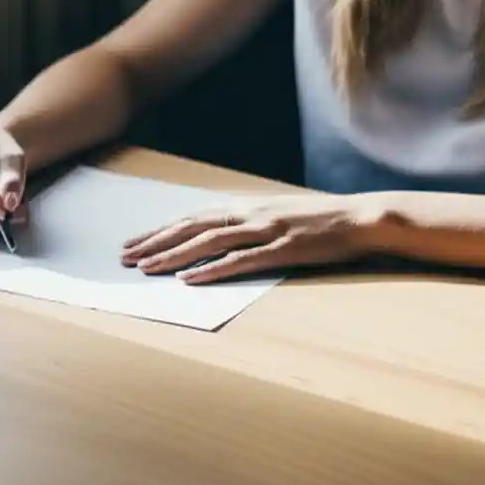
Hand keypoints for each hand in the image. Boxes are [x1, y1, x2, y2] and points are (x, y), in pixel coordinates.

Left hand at [121, 194, 376, 283]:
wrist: (360, 218)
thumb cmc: (319, 219)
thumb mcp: (277, 213)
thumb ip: (247, 222)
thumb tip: (217, 235)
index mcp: (246, 205)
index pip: (192, 217)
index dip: (160, 230)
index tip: (134, 242)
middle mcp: (249, 213)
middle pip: (191, 227)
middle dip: (155, 242)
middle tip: (125, 257)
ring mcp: (264, 230)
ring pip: (207, 242)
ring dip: (173, 255)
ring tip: (146, 268)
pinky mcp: (281, 250)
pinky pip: (239, 261)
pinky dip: (211, 270)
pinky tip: (190, 279)